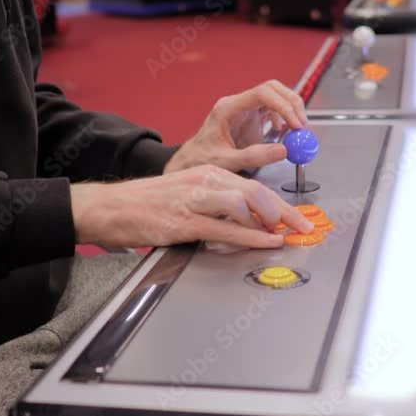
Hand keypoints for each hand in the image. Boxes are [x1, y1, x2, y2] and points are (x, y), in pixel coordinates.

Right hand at [70, 165, 313, 248]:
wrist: (112, 207)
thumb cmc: (149, 203)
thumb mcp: (189, 194)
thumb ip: (219, 205)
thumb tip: (250, 222)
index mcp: (210, 174)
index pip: (256, 188)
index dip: (283, 205)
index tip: (300, 219)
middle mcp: (206, 182)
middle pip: (258, 193)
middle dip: (286, 212)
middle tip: (303, 228)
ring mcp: (195, 201)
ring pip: (244, 204)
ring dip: (269, 221)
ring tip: (281, 235)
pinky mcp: (184, 222)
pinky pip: (225, 229)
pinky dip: (250, 236)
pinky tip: (265, 241)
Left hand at [164, 80, 307, 173]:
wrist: (192, 161)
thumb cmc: (203, 159)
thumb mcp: (227, 161)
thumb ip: (253, 157)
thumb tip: (283, 150)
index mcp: (228, 108)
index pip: (262, 94)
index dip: (283, 106)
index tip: (295, 124)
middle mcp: (238, 104)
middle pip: (272, 89)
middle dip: (291, 103)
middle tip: (302, 124)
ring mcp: (245, 110)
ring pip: (275, 96)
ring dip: (290, 109)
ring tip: (297, 129)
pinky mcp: (251, 118)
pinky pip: (273, 110)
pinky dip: (284, 118)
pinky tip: (283, 132)